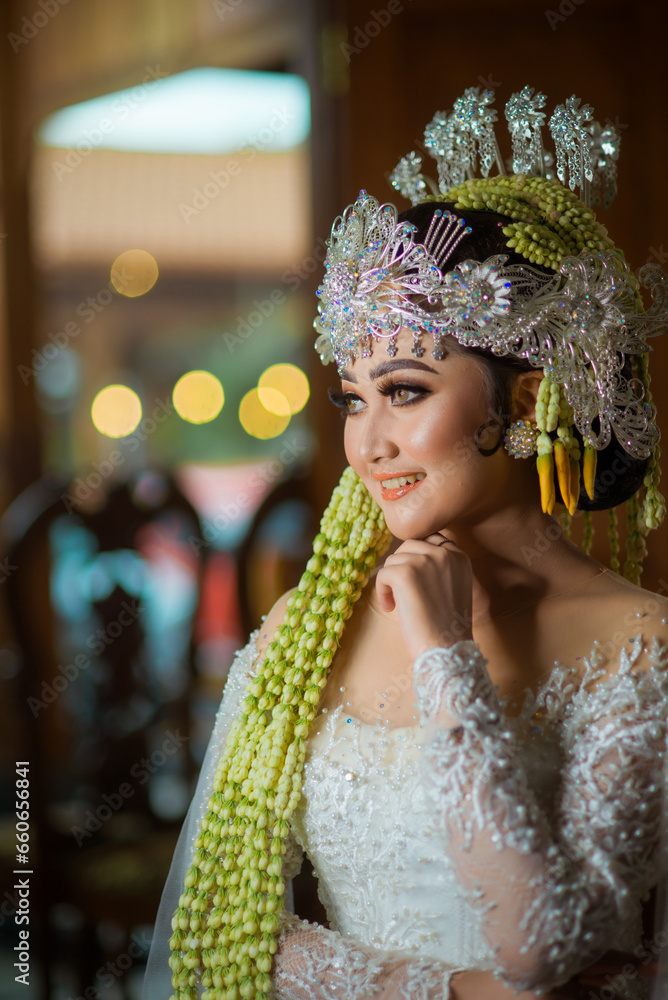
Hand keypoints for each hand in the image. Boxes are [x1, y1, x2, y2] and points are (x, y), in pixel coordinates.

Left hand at [374, 533, 472, 660]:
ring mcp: (425, 561)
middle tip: (403, 592)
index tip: (413, 577)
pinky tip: (391, 608)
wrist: (446, 649)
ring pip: (394, 560)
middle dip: (401, 567)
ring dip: (391, 581)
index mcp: (459, 556)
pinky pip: (383, 574)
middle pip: (409, 545)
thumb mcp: (454, 587)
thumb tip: (411, 553)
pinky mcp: (405, 573)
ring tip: (398, 604)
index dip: (417, 556)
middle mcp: (445, 554)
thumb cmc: (448, 627)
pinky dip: (382, 591)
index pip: (431, 538)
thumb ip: (440, 567)